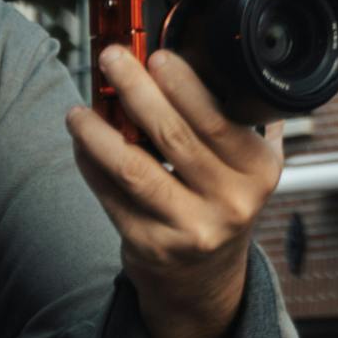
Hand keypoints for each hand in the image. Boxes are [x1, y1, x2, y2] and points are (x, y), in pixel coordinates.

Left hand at [72, 36, 285, 306]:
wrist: (204, 281)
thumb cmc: (220, 206)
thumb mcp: (247, 169)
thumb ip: (239, 123)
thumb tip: (210, 60)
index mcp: (256, 172)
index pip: (217, 120)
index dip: (183, 85)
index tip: (157, 56)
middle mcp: (228, 202)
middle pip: (172, 136)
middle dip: (136, 90)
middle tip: (112, 59)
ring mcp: (188, 228)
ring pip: (132, 169)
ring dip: (99, 132)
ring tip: (80, 109)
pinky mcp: (150, 246)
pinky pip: (111, 195)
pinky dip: (91, 163)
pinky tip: (81, 141)